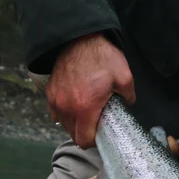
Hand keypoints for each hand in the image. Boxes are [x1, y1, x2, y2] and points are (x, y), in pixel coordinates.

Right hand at [46, 33, 135, 147]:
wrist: (78, 37)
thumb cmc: (101, 56)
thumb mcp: (124, 76)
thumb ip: (129, 96)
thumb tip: (128, 104)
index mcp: (85, 108)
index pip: (84, 140)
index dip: (93, 141)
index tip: (100, 134)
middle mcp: (66, 108)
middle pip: (73, 134)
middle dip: (84, 133)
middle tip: (96, 122)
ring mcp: (56, 100)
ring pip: (63, 124)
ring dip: (74, 123)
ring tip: (85, 112)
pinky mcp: (50, 92)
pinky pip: (55, 112)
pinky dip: (63, 113)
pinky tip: (74, 104)